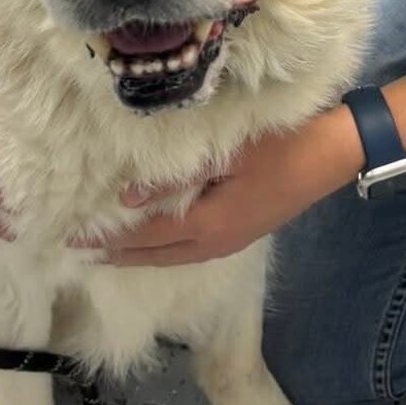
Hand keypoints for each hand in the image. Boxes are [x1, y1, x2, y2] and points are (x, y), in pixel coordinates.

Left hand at [74, 111, 358, 267]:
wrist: (333, 155)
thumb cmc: (279, 146)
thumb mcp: (226, 154)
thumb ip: (176, 178)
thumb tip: (127, 194)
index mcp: (208, 226)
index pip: (144, 239)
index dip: (107, 240)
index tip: (72, 238)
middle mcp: (214, 244)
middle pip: (154, 256)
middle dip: (115, 255)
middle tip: (78, 251)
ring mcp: (230, 242)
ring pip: (172, 257)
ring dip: (138, 254)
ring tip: (106, 251)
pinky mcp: (241, 233)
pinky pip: (189, 250)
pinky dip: (162, 248)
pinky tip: (154, 240)